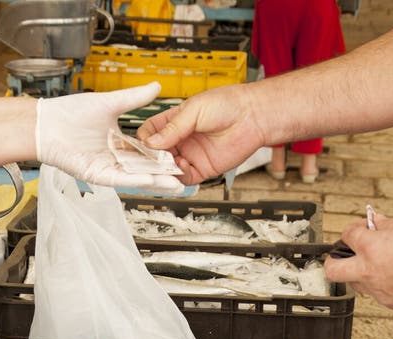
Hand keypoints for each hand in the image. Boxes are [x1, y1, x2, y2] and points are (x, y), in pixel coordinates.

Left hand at [35, 82, 183, 192]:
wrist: (47, 124)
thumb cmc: (71, 113)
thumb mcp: (111, 103)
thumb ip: (135, 98)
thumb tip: (157, 86)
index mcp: (120, 142)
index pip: (147, 152)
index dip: (164, 156)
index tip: (183, 157)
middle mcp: (115, 158)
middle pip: (145, 169)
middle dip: (165, 175)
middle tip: (187, 179)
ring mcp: (106, 168)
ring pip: (135, 178)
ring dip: (156, 182)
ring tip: (176, 185)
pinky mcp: (96, 175)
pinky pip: (120, 179)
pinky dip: (136, 181)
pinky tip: (153, 182)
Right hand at [137, 83, 266, 183]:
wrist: (252, 116)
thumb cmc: (227, 105)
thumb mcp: (195, 110)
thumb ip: (174, 128)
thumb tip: (152, 142)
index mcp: (174, 121)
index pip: (150, 133)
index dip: (143, 140)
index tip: (140, 145)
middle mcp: (180, 140)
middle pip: (156, 154)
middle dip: (150, 159)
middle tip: (147, 161)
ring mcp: (190, 155)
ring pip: (168, 169)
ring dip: (163, 170)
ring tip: (163, 166)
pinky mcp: (202, 169)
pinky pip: (184, 178)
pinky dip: (178, 177)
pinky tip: (180, 167)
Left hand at [324, 213, 392, 310]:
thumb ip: (388, 224)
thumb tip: (376, 221)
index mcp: (371, 247)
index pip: (347, 235)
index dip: (352, 229)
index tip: (357, 229)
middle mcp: (368, 270)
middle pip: (333, 270)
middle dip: (333, 261)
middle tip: (342, 255)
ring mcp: (377, 289)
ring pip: (355, 283)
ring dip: (359, 273)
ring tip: (376, 264)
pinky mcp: (389, 302)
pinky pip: (376, 293)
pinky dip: (380, 284)